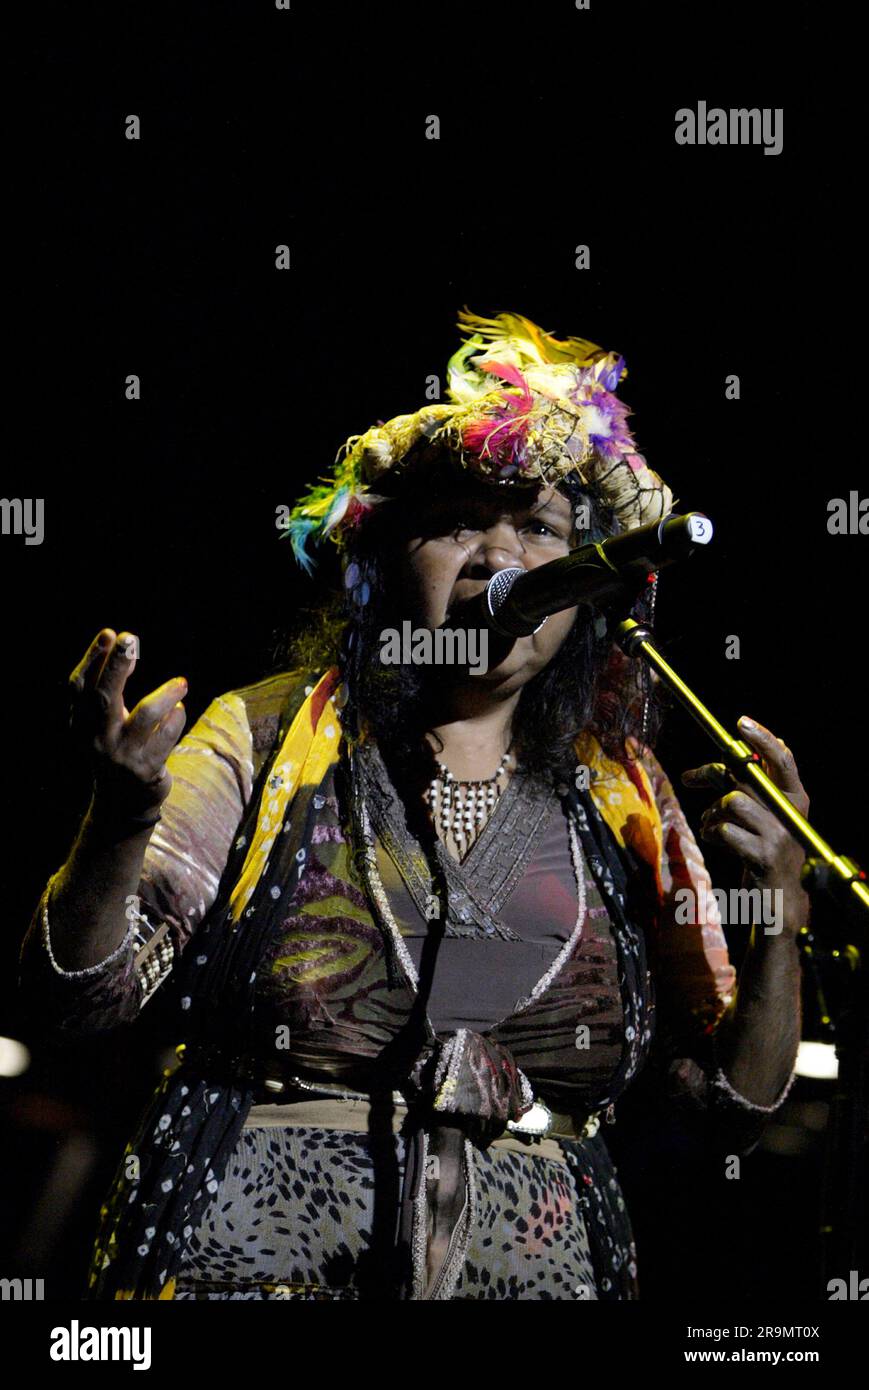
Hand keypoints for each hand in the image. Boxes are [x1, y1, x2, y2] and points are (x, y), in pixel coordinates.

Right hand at [68, 629, 187, 820]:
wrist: (122, 803)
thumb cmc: (114, 749)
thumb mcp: (99, 724)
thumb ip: (104, 691)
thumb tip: (124, 645)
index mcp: (80, 724)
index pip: (80, 687)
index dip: (93, 659)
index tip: (110, 634)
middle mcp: (96, 739)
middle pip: (104, 697)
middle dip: (118, 665)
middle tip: (131, 638)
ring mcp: (121, 756)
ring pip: (145, 714)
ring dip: (166, 693)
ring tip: (181, 684)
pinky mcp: (146, 770)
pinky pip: (167, 736)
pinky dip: (176, 718)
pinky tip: (179, 710)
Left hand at [680, 717, 810, 928]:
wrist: (781, 902)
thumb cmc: (766, 852)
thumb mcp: (765, 817)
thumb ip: (751, 788)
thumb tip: (727, 754)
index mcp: (796, 798)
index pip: (783, 759)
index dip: (762, 738)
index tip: (740, 722)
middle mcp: (792, 813)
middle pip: (746, 776)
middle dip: (710, 774)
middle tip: (689, 778)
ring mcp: (780, 835)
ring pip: (732, 802)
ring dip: (712, 813)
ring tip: (710, 824)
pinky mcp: (764, 856)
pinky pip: (726, 830)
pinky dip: (713, 833)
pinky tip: (715, 839)